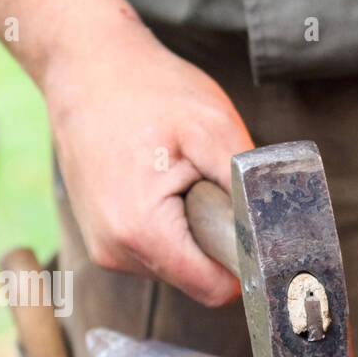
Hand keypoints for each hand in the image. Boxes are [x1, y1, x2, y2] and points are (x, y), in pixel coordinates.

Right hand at [41, 14, 251, 304]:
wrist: (85, 66)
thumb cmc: (146, 90)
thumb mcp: (212, 128)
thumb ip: (246, 190)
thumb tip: (272, 236)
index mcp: (141, 231)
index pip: (213, 290)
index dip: (241, 266)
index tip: (248, 230)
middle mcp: (116, 251)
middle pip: (195, 280)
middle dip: (213, 242)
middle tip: (205, 185)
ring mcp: (104, 248)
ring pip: (176, 268)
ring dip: (190, 233)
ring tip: (178, 179)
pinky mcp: (102, 239)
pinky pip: (156, 253)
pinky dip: (169, 227)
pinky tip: (160, 184)